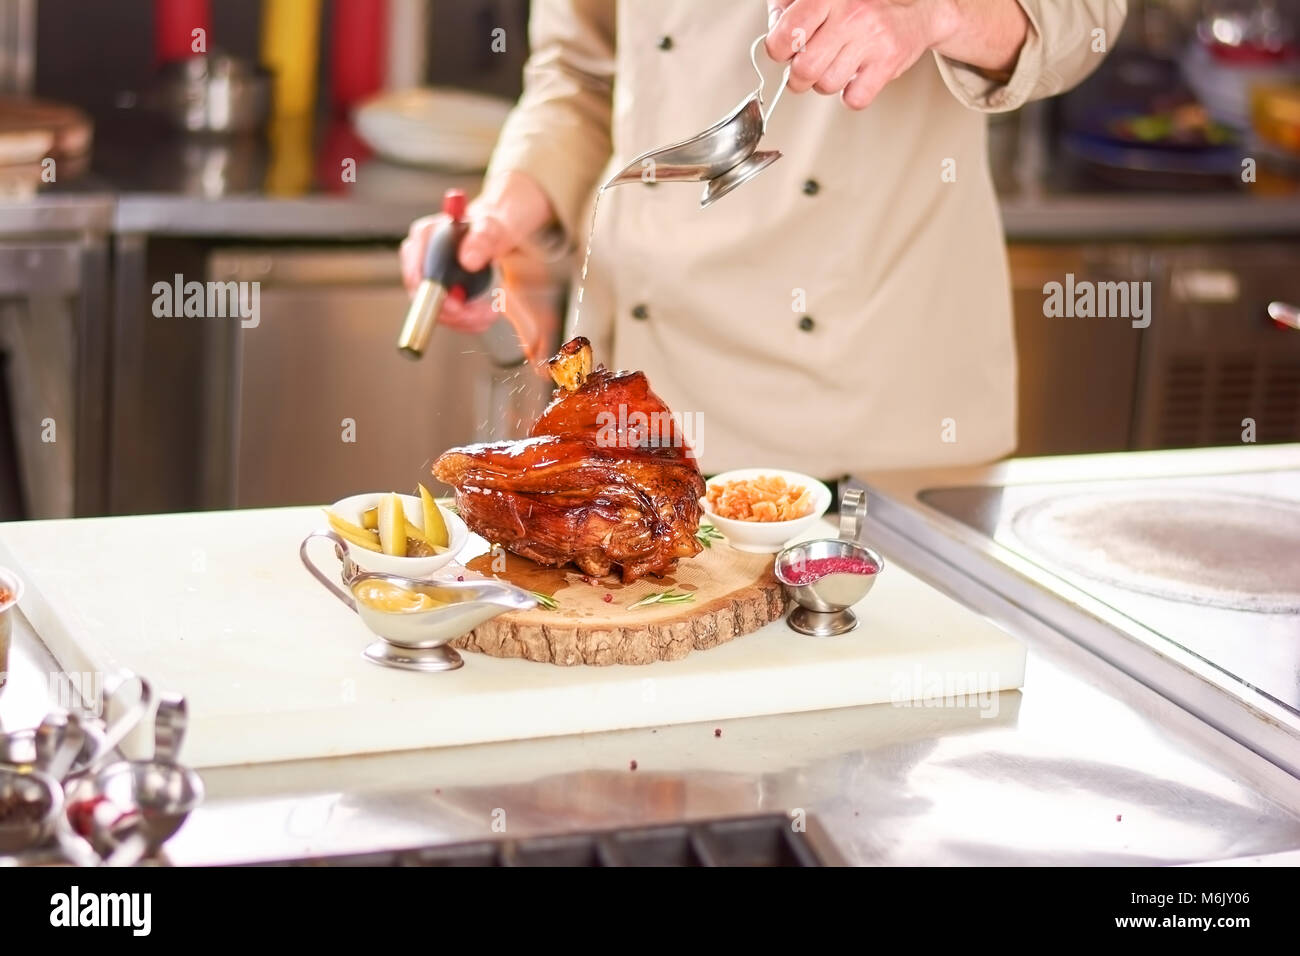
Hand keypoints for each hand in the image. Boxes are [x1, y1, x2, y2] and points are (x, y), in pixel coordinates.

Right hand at [399, 171, 553, 333]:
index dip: (432, 292)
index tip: (456, 306)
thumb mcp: (491, 228)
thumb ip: (481, 240)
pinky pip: (449, 315)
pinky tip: (487, 314)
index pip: (415, 269)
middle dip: (453, 312)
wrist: (494, 236)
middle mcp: (419, 258)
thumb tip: (468, 261)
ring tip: (491, 313)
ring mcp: (428, 278)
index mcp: (425, 235)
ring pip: (436, 310)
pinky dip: (468, 320)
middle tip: (483, 315)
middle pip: (423, 295)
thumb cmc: (490, 228)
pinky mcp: (440, 294)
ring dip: (465, 320)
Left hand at [765, 0, 957, 109]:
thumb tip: (773, 29)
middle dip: (798, 77)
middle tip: (805, 70)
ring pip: (826, 86)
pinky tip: (855, 76)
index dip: (778, 50)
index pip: (785, 35)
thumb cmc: (863, 5)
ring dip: (825, 83)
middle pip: (803, 69)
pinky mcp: (888, 63)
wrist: (916, 8)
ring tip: (837, 65)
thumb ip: (789, 6)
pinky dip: (850, 95)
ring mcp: (871, 39)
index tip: (785, 50)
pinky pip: (853, 99)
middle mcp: (850, 15)